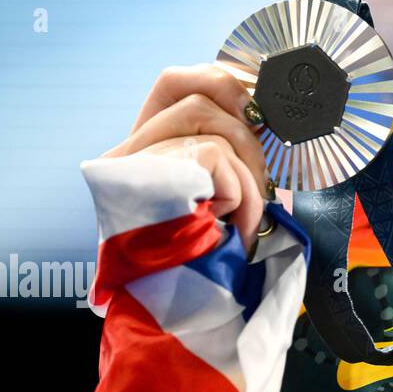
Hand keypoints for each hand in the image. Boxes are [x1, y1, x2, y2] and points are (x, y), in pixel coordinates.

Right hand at [99, 63, 271, 253]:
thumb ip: (229, 148)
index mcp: (146, 149)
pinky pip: (215, 154)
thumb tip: (265, 106)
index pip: (174, 80)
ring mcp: (131, 165)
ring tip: (244, 216)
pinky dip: (239, 190)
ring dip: (247, 171)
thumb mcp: (224, 192)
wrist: (191, 312)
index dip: (221, 79)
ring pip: (211, 124)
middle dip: (248, 132)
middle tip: (262, 181)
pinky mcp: (147, 177)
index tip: (258, 108)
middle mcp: (127, 154)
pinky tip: (230, 224)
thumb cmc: (213, 259)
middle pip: (197, 94)